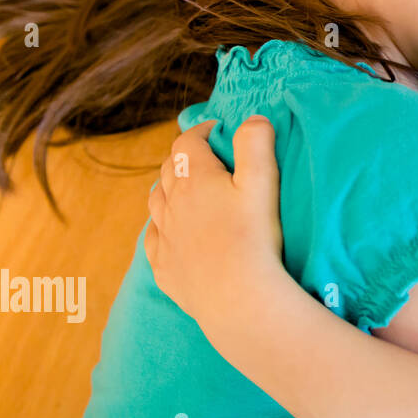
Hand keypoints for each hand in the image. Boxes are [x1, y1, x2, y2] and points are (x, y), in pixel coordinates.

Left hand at [145, 115, 286, 337]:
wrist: (238, 299)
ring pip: (155, 203)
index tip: (218, 131)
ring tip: (186, 192)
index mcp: (194, 179)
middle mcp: (171, 205)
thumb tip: (253, 119)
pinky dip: (162, 228)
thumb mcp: (263, 183)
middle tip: (207, 160)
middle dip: (184, 159)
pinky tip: (174, 234)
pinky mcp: (165, 268)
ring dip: (168, 190)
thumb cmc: (254, 238)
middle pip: (167, 171)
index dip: (201, 131)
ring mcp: (165, 238)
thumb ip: (256, 144)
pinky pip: (154, 240)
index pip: (187, 143)